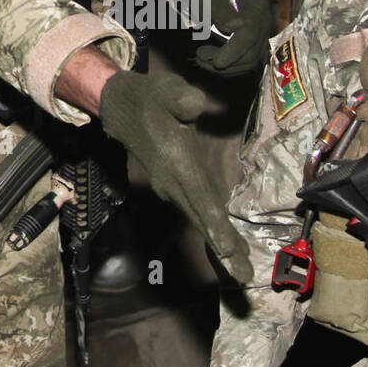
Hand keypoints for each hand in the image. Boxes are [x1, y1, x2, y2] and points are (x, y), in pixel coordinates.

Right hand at [100, 70, 252, 283]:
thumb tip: (196, 105)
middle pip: (203, 220)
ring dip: (221, 244)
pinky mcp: (176, 187)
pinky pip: (198, 213)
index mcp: (178, 164)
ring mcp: (173, 188)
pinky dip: (213, 232)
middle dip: (224, 248)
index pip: (200, 198)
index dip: (215, 224)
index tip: (229, 249)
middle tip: (246, 276)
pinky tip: (227, 246)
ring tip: (242, 270)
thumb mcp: (167, 90)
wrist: (121, 108)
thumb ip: (182, 99)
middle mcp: (175, 183)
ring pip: (201, 220)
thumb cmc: (151, 98)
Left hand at [185, 0, 271, 77]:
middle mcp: (264, 20)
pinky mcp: (258, 39)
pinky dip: (232, 64)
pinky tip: (216, 60)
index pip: (248, 38)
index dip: (232, 54)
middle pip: (251, 54)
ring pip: (251, 61)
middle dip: (226, 64)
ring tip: (204, 60)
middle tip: (200, 58)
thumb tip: (228, 33)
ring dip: (227, 67)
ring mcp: (263, 31)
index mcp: (255, 8)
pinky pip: (249, 59)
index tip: (214, 62)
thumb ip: (219, 15)